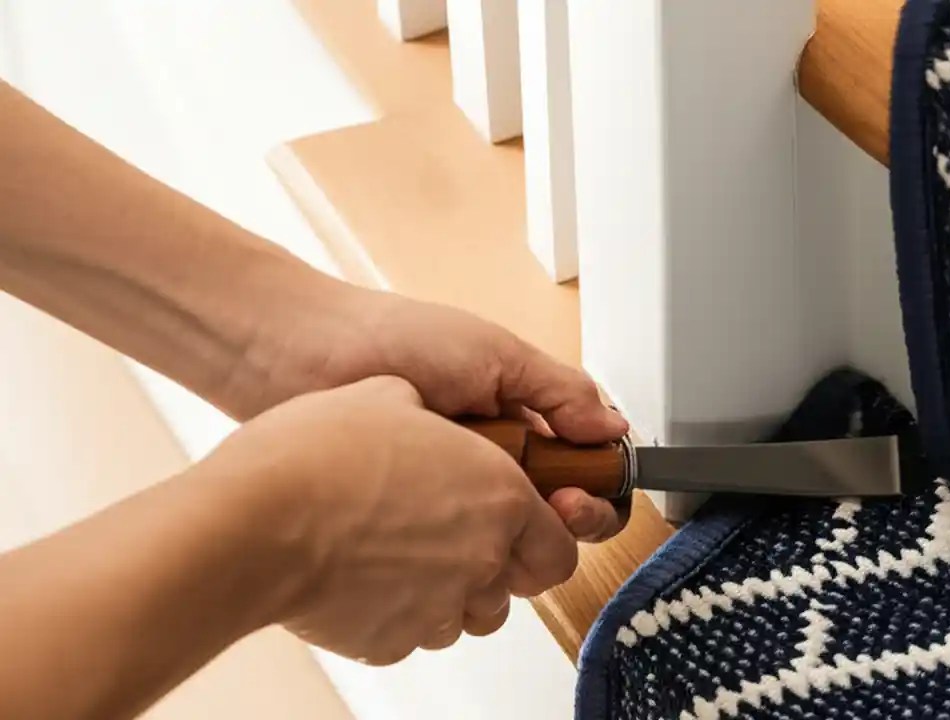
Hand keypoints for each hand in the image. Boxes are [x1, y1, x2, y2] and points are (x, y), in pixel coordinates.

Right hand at [196, 376, 577, 663]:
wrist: (251, 523)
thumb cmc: (317, 458)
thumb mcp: (388, 394)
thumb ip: (428, 409)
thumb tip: (420, 407)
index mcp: (500, 495)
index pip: (561, 543)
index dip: (547, 534)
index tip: (528, 525)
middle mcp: (481, 558)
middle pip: (519, 584)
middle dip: (500, 564)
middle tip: (456, 533)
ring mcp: (438, 607)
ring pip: (468, 614)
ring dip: (452, 589)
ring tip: (403, 550)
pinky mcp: (390, 641)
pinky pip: (412, 633)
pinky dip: (399, 611)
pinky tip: (364, 574)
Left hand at [218, 276, 630, 542]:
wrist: (301, 356)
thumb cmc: (390, 338)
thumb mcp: (492, 353)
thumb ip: (559, 391)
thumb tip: (614, 430)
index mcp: (523, 418)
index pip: (585, 468)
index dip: (595, 490)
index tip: (578, 495)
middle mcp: (493, 460)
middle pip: (555, 515)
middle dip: (560, 518)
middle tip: (544, 507)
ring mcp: (451, 492)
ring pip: (507, 541)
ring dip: (509, 536)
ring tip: (483, 514)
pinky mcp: (410, 519)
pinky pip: (450, 553)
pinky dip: (460, 552)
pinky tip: (447, 537)